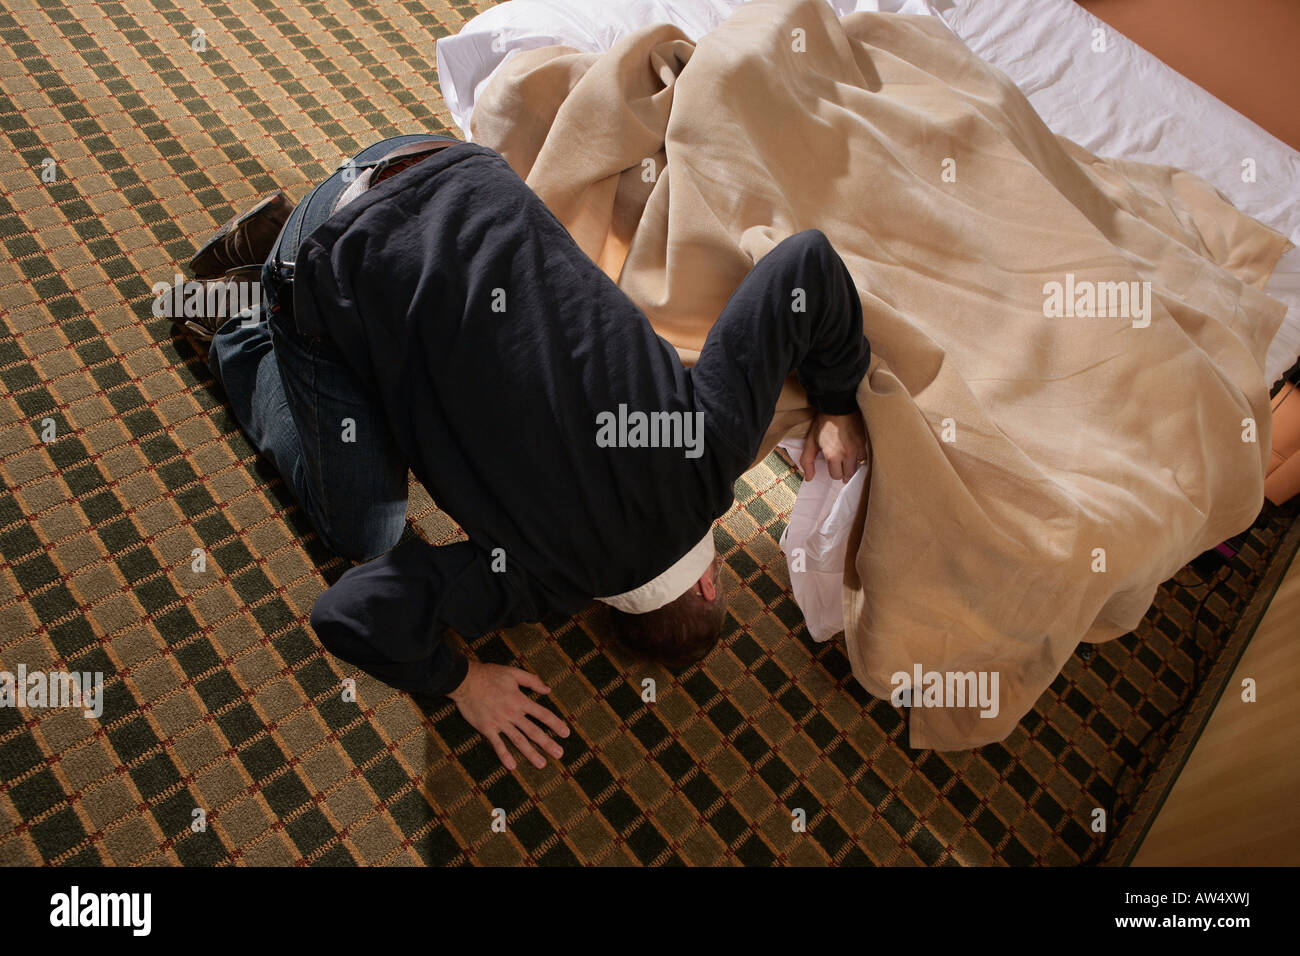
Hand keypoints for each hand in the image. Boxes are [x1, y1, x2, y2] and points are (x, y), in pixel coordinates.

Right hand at [448, 661, 569, 769]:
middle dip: (547, 743)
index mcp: (520, 700)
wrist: (466, 681)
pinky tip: (512, 767)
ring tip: (542, 764)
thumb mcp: (513, 673)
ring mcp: (500, 722)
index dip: (555, 724)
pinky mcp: (487, 728)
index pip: (542, 714)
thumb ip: (531, 681)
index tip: (566, 733)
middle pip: (533, 731)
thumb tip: (547, 689)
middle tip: (559, 754)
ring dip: (531, 753)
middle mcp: (512, 713)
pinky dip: (504, 755)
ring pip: (518, 740)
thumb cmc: (490, 674)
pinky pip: (497, 744)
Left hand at [799, 410, 867, 482]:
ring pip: (858, 467)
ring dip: (852, 465)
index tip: (832, 466)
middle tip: (840, 467)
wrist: (838, 407)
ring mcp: (858, 448)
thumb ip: (808, 461)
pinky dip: (859, 457)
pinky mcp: (865, 442)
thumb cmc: (823, 424)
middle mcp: (847, 455)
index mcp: (833, 456)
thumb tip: (808, 478)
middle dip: (843, 472)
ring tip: (847, 460)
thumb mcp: (810, 442)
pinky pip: (864, 456)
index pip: (836, 476)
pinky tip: (854, 453)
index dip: (833, 472)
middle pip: (848, 474)